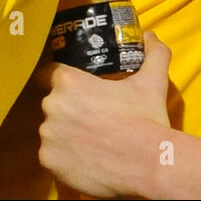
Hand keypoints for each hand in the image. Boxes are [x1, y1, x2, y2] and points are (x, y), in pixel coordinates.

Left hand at [38, 32, 172, 198]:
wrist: (148, 164)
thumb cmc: (146, 120)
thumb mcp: (153, 82)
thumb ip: (153, 53)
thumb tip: (151, 36)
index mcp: (68, 81)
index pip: (50, 73)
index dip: (64, 81)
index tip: (78, 90)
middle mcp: (52, 105)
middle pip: (53, 103)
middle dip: (68, 109)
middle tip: (92, 118)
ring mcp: (48, 135)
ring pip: (51, 130)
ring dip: (65, 133)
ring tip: (91, 141)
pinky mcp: (49, 161)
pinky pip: (51, 155)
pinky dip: (64, 157)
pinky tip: (86, 159)